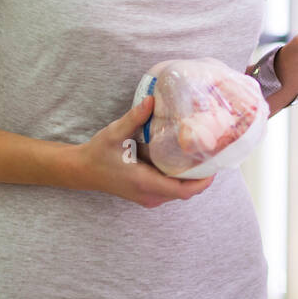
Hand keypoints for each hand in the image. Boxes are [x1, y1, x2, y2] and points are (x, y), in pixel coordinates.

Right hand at [69, 94, 216, 207]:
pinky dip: (182, 179)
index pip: (182, 191)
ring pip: (179, 192)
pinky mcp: (147, 195)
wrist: (82, 170)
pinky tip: (186, 161)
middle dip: (202, 176)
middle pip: (186, 192)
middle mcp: (149, 195)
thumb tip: (151, 100)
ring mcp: (148, 198)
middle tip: (214, 153)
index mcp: (144, 183)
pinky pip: (171, 190)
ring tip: (204, 155)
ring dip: (193, 178)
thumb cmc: (98, 153)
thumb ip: (133, 118)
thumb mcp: (114, 133)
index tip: (215, 165)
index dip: (202, 181)